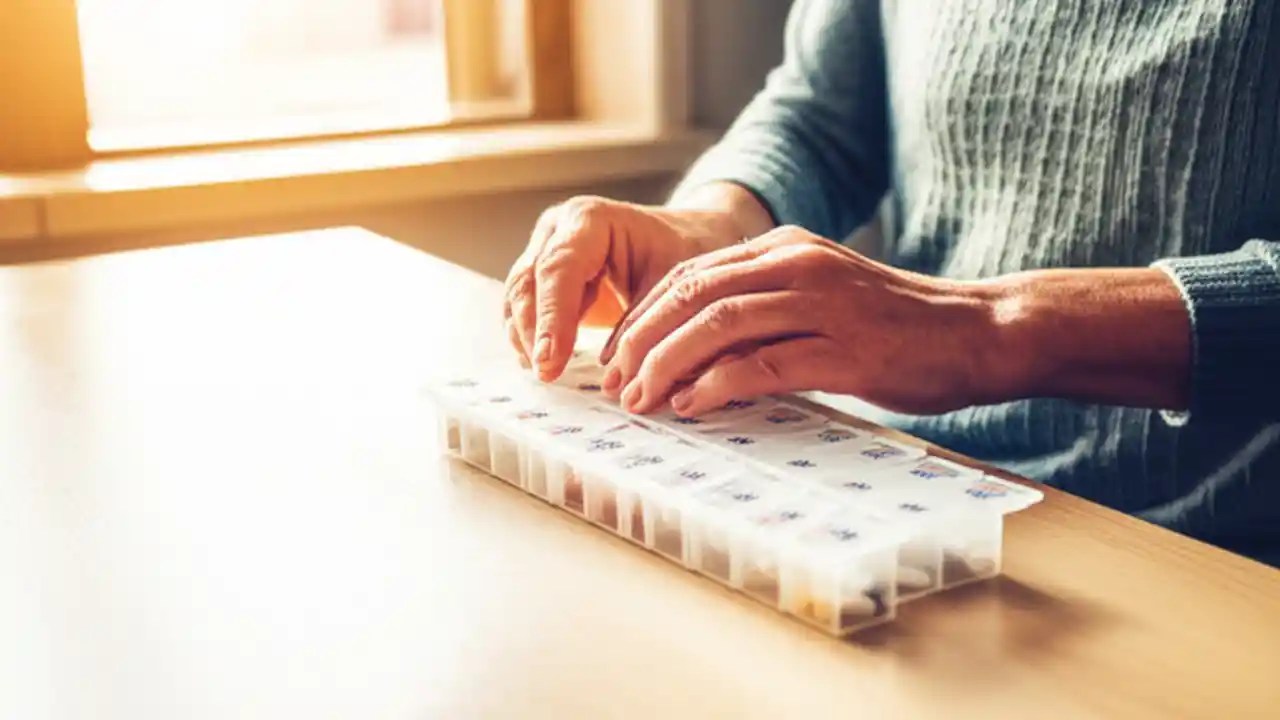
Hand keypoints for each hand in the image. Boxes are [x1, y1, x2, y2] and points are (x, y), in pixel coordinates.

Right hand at [503, 195, 749, 379]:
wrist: (687, 238)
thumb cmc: (685, 253)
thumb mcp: (674, 284)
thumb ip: (644, 326)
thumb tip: (617, 378)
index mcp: (590, 220)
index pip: (559, 269)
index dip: (552, 317)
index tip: (550, 361)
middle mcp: (559, 229)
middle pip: (529, 281)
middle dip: (534, 332)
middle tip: (546, 373)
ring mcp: (546, 249)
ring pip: (519, 296)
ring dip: (527, 337)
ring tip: (545, 373)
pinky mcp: (544, 275)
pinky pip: (525, 307)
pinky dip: (530, 336)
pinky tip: (544, 364)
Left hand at [599, 225, 1017, 415]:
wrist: (977, 331)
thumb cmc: (895, 324)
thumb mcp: (821, 298)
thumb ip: (764, 311)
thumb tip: (698, 353)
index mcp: (785, 249)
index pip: (690, 274)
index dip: (643, 315)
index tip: (616, 353)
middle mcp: (797, 265)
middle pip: (692, 294)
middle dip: (640, 339)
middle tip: (613, 381)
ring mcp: (822, 305)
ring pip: (718, 325)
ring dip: (667, 364)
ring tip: (639, 398)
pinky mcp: (845, 351)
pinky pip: (764, 364)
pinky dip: (718, 385)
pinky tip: (691, 406)